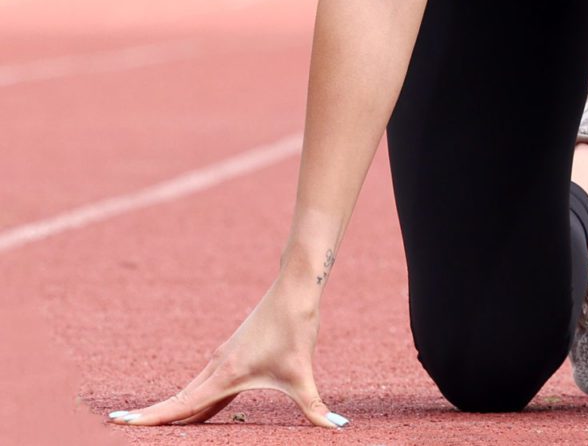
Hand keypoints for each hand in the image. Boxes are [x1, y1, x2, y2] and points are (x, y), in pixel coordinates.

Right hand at [108, 277, 344, 429]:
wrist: (295, 290)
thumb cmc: (296, 329)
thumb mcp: (304, 374)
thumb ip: (316, 408)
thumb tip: (337, 428)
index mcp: (224, 376)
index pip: (181, 406)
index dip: (151, 419)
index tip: (120, 424)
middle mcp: (216, 368)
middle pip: (177, 402)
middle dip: (150, 418)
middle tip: (118, 427)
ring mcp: (221, 359)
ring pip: (190, 392)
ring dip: (169, 409)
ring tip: (144, 424)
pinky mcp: (230, 353)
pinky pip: (203, 383)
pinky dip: (189, 398)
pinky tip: (190, 408)